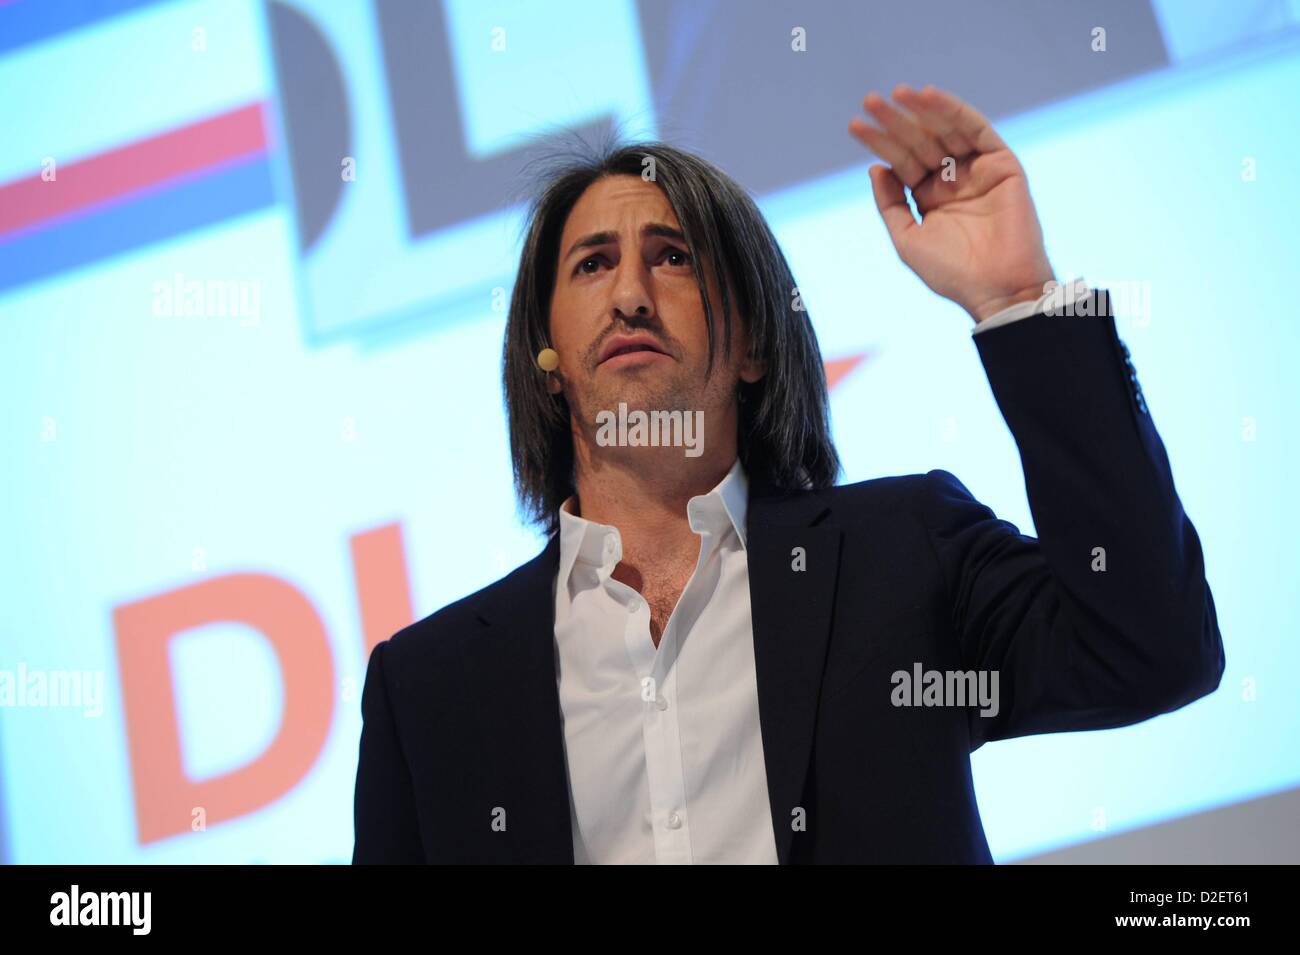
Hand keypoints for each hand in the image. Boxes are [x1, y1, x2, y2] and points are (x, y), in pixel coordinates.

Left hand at [849, 84, 1055, 322]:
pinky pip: (975, 129)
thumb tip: (874, 167)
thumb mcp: (907, 238)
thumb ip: (890, 203)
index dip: (879, 142)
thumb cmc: (952, 273)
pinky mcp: (1002, 163)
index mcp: (930, 197)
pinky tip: (927, 97)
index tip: (854, 125)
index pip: (900, 161)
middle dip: (894, 121)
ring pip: (945, 130)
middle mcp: (953, 179)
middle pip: (919, 141)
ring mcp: (978, 170)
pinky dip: (952, 110)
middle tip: (869, 100)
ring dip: (920, 110)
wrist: (997, 289)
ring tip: (894, 94)